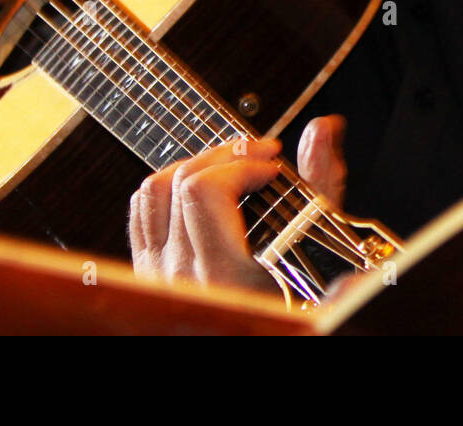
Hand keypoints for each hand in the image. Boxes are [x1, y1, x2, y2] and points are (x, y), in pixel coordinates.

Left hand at [128, 115, 346, 294]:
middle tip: (258, 156)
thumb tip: (321, 130)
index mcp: (221, 273)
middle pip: (182, 180)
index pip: (206, 189)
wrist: (254, 333)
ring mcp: (157, 272)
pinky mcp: (146, 271)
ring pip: (154, 190)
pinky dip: (169, 187)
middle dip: (226, 155)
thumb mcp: (314, 250)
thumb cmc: (290, 309)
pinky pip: (142, 211)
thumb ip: (321, 185)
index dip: (242, 163)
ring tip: (227, 167)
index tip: (271, 168)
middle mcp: (181, 273)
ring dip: (194, 165)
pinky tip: (199, 188)